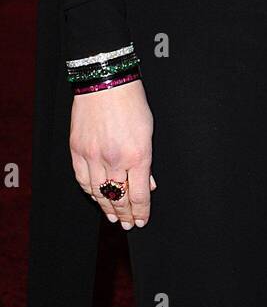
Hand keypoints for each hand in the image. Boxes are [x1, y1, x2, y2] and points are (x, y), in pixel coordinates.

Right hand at [70, 79, 155, 228]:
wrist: (105, 82)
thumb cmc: (132, 103)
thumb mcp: (148, 131)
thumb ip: (147, 161)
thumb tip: (148, 184)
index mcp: (138, 155)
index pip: (139, 195)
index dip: (141, 212)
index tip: (142, 220)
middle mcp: (115, 160)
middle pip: (119, 197)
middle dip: (125, 214)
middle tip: (128, 224)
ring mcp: (93, 156)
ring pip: (99, 192)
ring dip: (107, 207)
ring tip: (113, 216)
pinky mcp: (77, 151)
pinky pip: (82, 179)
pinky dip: (90, 191)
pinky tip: (96, 197)